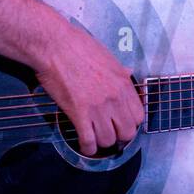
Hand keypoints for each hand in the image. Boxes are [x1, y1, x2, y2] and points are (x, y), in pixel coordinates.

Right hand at [30, 20, 144, 156]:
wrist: (55, 46)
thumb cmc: (79, 47)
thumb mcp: (108, 57)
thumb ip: (120, 71)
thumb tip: (129, 73)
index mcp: (124, 84)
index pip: (139, 116)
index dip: (130, 123)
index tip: (121, 123)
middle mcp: (115, 98)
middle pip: (127, 133)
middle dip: (118, 136)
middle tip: (108, 132)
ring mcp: (97, 107)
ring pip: (108, 140)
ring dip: (101, 142)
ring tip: (94, 137)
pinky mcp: (78, 113)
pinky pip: (88, 141)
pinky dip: (87, 148)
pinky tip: (84, 146)